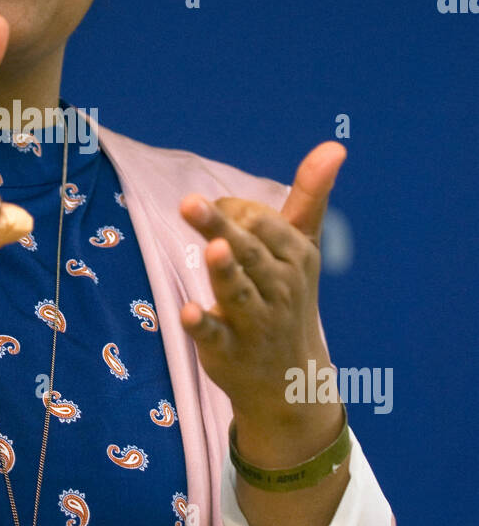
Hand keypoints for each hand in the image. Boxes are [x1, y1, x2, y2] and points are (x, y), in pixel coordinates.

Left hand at [178, 142, 346, 431]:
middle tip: (190, 202)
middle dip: (221, 226)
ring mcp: (254, 320)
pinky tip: (189, 312)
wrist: (289, 380)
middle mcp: (278, 286)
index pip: (262, 222)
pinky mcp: (228, 349)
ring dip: (224, 271)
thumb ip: (310, 196)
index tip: (218, 214)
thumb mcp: (303, 247)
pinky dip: (203, 324)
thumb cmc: (289, 296)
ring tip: (212, 249)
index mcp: (294, 256)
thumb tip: (335, 145)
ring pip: (238, 291)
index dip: (231, 212)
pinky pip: (215, 335)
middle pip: (248, 250)